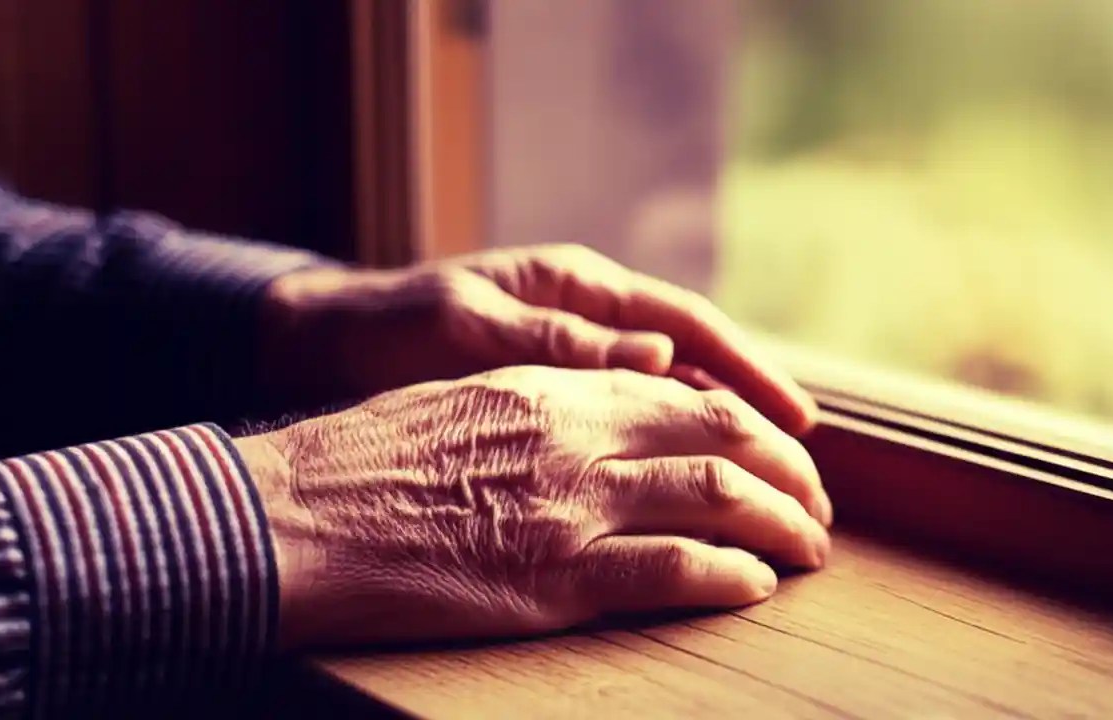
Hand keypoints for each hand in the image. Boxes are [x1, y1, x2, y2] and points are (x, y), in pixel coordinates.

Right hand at [234, 365, 831, 648]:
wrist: (294, 513)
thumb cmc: (362, 456)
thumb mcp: (463, 401)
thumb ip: (543, 403)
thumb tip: (604, 415)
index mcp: (554, 387)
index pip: (689, 389)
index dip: (752, 420)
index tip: (781, 447)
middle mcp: (577, 436)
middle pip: (722, 435)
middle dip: (789, 471)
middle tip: (818, 505)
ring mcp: (571, 506)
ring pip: (717, 498)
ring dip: (782, 526)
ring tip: (812, 549)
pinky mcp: (553, 580)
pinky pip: (673, 572)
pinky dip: (730, 577)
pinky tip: (754, 588)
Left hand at [259, 245, 818, 435]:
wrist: (325, 342)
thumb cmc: (391, 325)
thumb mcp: (466, 324)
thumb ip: (556, 340)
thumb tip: (655, 355)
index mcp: (575, 286)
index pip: (684, 322)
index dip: (746, 366)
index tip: (795, 415)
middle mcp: (586, 316)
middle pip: (692, 358)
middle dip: (751, 404)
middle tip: (804, 462)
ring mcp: (571, 355)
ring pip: (665, 391)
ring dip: (716, 429)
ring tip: (766, 480)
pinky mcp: (550, 393)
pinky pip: (623, 418)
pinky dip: (662, 445)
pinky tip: (687, 483)